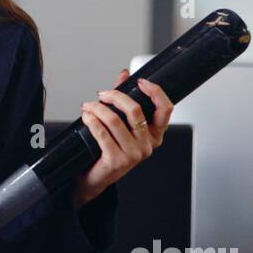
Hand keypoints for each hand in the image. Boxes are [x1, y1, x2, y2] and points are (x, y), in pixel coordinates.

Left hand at [71, 68, 172, 208]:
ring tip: (88, 106)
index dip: (155, 92)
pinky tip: (86, 116)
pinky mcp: (117, 160)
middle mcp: (148, 145)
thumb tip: (124, 74)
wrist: (96, 178)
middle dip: (115, 96)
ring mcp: (134, 155)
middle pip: (135, 110)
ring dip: (97, 108)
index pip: (166, 109)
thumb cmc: (110, 150)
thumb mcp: (121, 124)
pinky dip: (91, 120)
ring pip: (115, 120)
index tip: (141, 81)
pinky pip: (102, 133)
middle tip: (103, 94)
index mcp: (155, 135)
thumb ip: (124, 99)